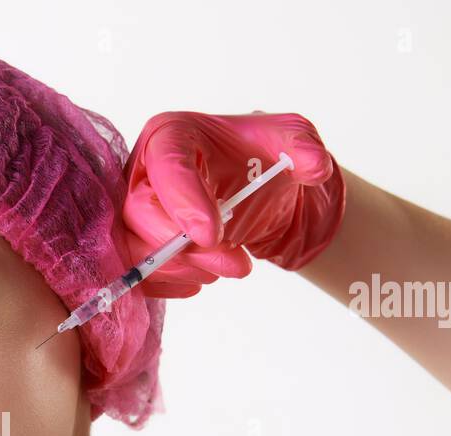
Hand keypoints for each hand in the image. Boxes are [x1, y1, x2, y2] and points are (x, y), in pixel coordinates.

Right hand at [122, 110, 345, 297]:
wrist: (253, 190)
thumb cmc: (258, 159)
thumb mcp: (290, 141)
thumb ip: (306, 148)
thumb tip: (316, 166)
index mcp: (171, 135)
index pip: (165, 165)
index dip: (183, 202)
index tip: (211, 236)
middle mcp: (141, 171)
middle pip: (140, 213)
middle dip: (186, 248)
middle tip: (236, 264)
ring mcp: (133, 210)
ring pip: (136, 248)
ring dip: (183, 270)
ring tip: (230, 266)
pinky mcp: (136, 242)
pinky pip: (138, 273)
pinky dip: (173, 284)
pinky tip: (205, 277)